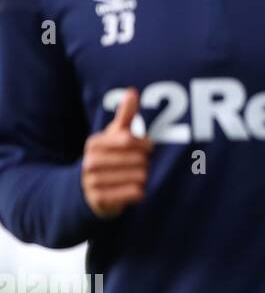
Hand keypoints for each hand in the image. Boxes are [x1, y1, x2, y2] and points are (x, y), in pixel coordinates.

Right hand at [82, 88, 152, 218]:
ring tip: (135, 176)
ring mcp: (93, 182)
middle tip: (141, 164)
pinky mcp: (100, 200)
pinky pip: (135, 192)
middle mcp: (90, 162)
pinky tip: (134, 189)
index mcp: (94, 143)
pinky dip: (140, 191)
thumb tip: (133, 91)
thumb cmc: (109, 156)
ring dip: (143, 176)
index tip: (148, 147)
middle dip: (145, 162)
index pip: (129, 140)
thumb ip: (126, 114)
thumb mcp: (115, 135)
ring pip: (139, 176)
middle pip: (138, 159)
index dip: (145, 144)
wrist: (88, 190)